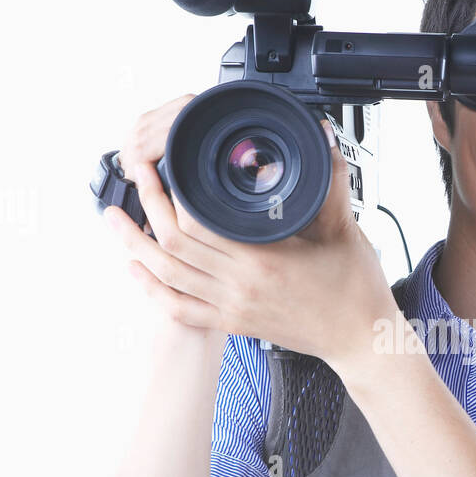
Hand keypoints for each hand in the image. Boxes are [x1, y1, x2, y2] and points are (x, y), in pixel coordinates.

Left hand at [103, 118, 397, 374]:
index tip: (162, 167)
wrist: (361, 340)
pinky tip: (137, 270)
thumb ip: (332, 181)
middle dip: (145, 210)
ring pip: (168, 278)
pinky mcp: (234, 325)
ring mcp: (233, 308)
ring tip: (115, 220)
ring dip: (136, 247)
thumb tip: (323, 136)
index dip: (172, 194)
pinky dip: (153, 290)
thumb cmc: (356, 289)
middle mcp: (241, 286)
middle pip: (174, 247)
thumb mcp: (346, 229)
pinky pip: (181, 310)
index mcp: (265, 260)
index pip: (200, 223)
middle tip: (134, 178)